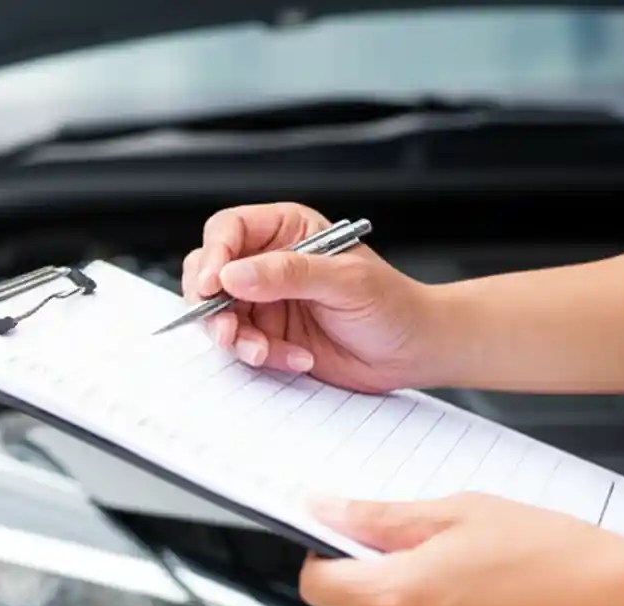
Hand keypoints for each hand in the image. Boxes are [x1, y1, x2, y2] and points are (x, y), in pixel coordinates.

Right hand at [182, 202, 440, 391]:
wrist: (414, 351)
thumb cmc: (393, 304)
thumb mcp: (343, 281)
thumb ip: (287, 274)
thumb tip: (233, 274)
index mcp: (287, 230)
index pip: (229, 231)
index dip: (214, 256)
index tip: (211, 285)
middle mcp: (269, 261)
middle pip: (210, 271)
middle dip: (211, 303)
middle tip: (226, 328)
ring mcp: (265, 300)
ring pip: (218, 313)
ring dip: (235, 337)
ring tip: (263, 351)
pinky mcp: (268, 334)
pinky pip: (242, 344)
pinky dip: (261, 356)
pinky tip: (298, 358)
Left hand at [300, 493, 623, 605]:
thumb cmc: (555, 558)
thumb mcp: (458, 514)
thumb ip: (379, 517)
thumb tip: (326, 510)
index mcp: (396, 599)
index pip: (317, 585)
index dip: (326, 557)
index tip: (348, 543)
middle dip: (366, 584)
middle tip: (414, 555)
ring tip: (457, 587)